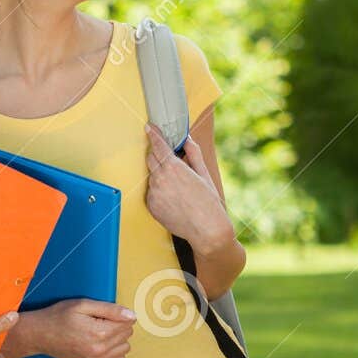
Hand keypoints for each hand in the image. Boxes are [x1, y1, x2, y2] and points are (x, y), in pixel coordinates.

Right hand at [39, 298, 134, 357]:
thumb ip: (110, 309)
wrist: (41, 335)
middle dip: (118, 326)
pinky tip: (101, 344)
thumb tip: (132, 316)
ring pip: (125, 349)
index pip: (127, 323)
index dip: (118, 315)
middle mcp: (99, 350)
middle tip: (99, 322)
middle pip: (127, 335)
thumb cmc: (59, 317)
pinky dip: (114, 352)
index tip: (104, 314)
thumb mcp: (83, 305)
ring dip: (117, 340)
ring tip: (100, 333)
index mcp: (99, 333)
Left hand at [144, 124, 232, 250]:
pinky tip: (174, 200)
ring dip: (160, 176)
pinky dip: (159, 192)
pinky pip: (152, 193)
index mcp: (174, 167)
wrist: (206, 230)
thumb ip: (193, 154)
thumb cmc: (208, 202)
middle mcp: (160, 179)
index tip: (149, 127)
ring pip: (152, 176)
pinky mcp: (151, 206)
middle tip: (170, 161)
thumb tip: (186, 140)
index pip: (158, 145)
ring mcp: (154, 193)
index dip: (153, 134)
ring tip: (178, 188)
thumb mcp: (204, 174)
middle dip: (157, 155)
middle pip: (150, 158)